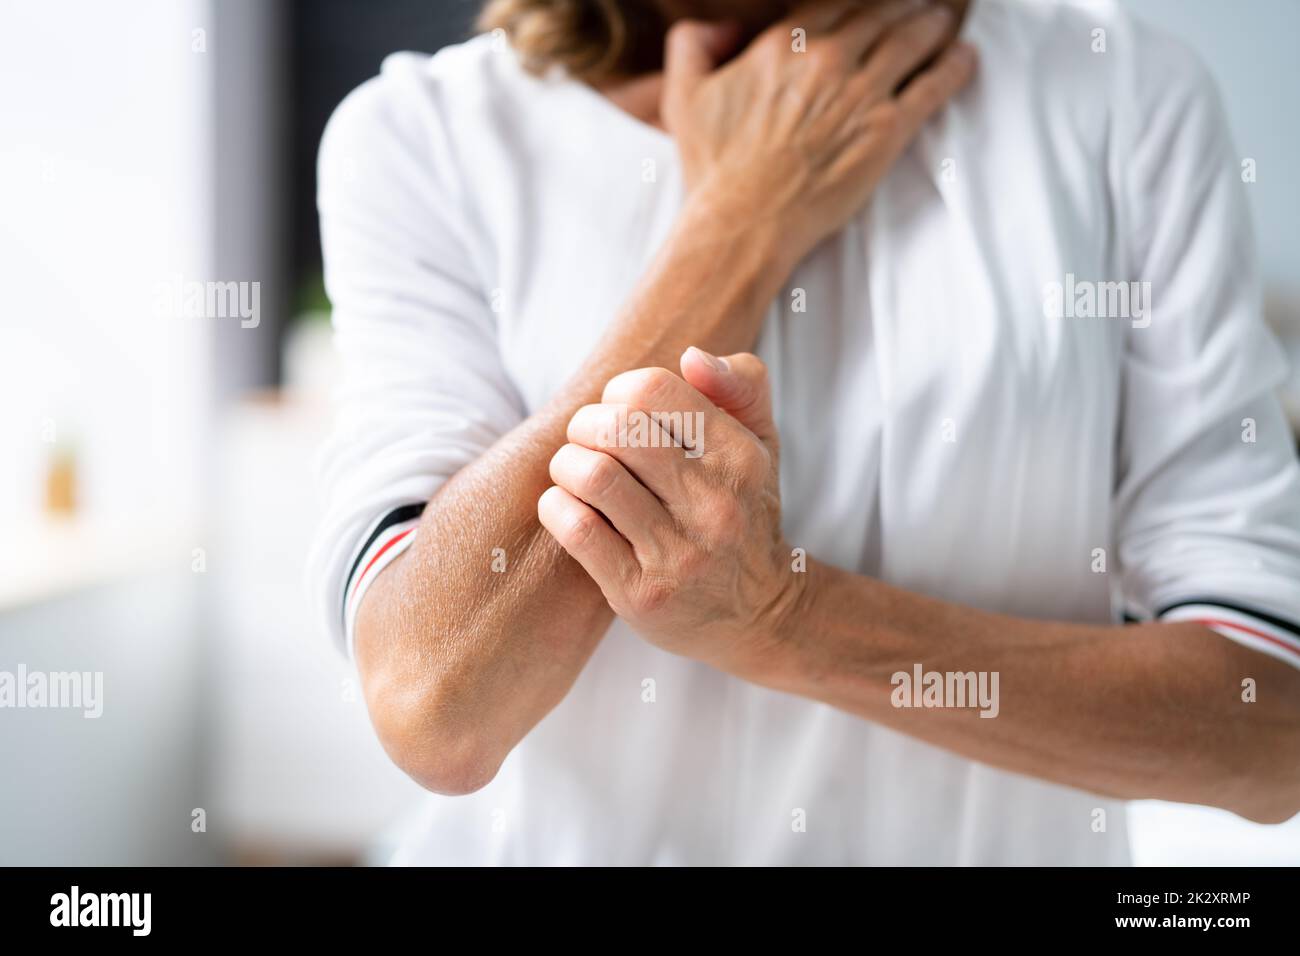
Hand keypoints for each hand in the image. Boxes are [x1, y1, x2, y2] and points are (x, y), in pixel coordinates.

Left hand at [538, 348, 801, 674]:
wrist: (757, 615)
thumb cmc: (745, 512)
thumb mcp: (762, 443)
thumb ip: (740, 385)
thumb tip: (691, 356)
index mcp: (740, 458)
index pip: (653, 390)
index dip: (620, 390)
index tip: (620, 410)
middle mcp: (714, 506)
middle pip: (618, 428)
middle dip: (585, 425)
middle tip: (586, 439)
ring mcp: (678, 555)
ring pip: (592, 476)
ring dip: (566, 465)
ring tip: (574, 472)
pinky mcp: (641, 594)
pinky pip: (576, 530)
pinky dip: (556, 507)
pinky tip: (567, 507)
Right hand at [662, 0, 975, 269]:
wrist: (743, 223)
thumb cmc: (713, 168)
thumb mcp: (683, 96)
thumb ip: (692, 44)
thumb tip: (723, 26)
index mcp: (784, 43)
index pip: (838, 3)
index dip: (859, 3)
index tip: (871, 6)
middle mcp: (829, 58)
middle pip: (882, 13)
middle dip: (903, 6)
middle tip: (917, 6)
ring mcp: (863, 92)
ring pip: (914, 39)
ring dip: (933, 25)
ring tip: (942, 22)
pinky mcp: (888, 130)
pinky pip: (935, 85)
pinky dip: (956, 65)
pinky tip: (965, 57)